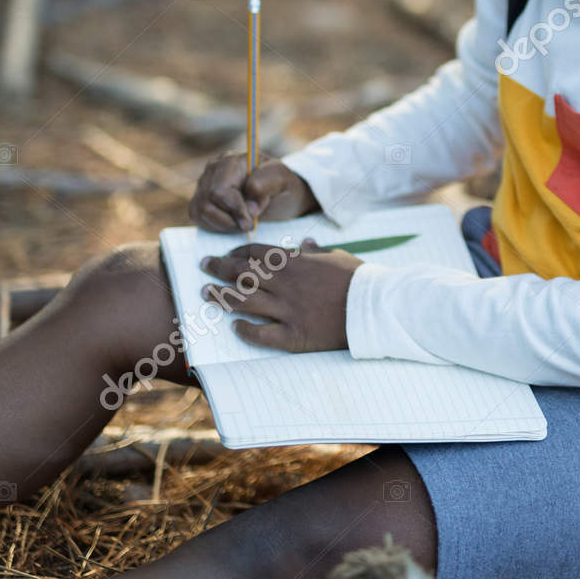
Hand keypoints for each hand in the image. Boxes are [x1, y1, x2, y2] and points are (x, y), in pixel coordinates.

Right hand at [189, 154, 319, 232]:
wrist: (278, 195)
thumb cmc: (281, 185)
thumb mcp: (283, 180)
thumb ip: (267, 184)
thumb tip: (250, 206)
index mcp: (232, 160)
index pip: (221, 190)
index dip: (235, 209)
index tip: (251, 221)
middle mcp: (213, 168)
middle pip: (208, 202)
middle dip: (230, 219)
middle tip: (249, 223)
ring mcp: (203, 183)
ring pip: (201, 212)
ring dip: (223, 224)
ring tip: (242, 222)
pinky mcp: (199, 199)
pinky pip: (198, 217)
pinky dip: (215, 226)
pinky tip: (232, 222)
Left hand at [199, 238, 360, 352]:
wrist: (374, 309)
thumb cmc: (360, 280)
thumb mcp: (339, 256)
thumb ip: (317, 250)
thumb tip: (305, 242)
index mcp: (296, 263)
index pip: (257, 253)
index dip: (238, 251)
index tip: (228, 252)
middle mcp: (286, 285)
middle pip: (243, 273)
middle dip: (220, 267)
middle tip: (205, 265)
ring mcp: (287, 311)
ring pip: (244, 300)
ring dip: (221, 295)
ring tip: (205, 292)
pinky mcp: (294, 336)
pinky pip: (262, 334)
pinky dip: (246, 331)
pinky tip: (236, 327)